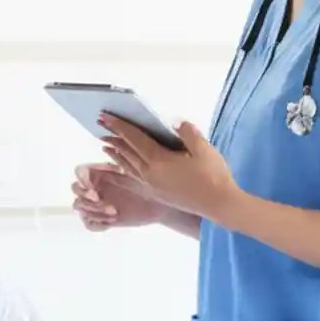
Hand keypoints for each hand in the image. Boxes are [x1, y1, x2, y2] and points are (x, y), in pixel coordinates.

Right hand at [71, 162, 167, 230]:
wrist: (158, 204)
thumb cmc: (146, 184)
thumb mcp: (134, 171)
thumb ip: (119, 159)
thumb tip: (106, 146)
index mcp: (99, 173)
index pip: (79, 172)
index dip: (82, 180)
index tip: (93, 188)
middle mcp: (94, 187)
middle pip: (76, 190)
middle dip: (85, 197)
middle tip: (101, 200)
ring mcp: (96, 204)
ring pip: (80, 208)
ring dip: (94, 211)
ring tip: (113, 212)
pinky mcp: (102, 220)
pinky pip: (89, 224)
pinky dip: (96, 224)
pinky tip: (111, 222)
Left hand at [97, 113, 240, 220]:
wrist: (219, 204)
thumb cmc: (213, 175)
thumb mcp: (203, 148)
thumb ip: (186, 132)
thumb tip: (174, 122)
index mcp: (158, 160)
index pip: (134, 138)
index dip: (119, 125)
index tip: (104, 116)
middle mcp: (149, 174)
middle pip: (126, 152)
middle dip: (113, 137)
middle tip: (100, 125)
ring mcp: (152, 185)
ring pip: (128, 166)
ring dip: (115, 154)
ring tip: (105, 145)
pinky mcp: (156, 193)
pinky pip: (134, 178)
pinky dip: (125, 169)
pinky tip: (122, 168)